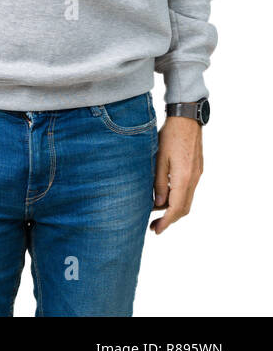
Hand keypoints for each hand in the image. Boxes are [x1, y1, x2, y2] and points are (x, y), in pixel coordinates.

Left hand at [151, 116, 202, 233]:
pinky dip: (177, 198)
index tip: (156, 230)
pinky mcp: (196, 170)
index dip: (166, 221)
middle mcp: (193, 179)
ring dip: (173, 209)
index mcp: (184, 178)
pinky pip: (188, 190)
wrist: (186, 120)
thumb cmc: (169, 136)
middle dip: (169, 219)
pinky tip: (164, 197)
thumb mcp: (158, 159)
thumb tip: (158, 204)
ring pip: (187, 200)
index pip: (176, 208)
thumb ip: (158, 183)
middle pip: (184, 208)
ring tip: (155, 213)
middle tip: (153, 226)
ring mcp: (197, 175)